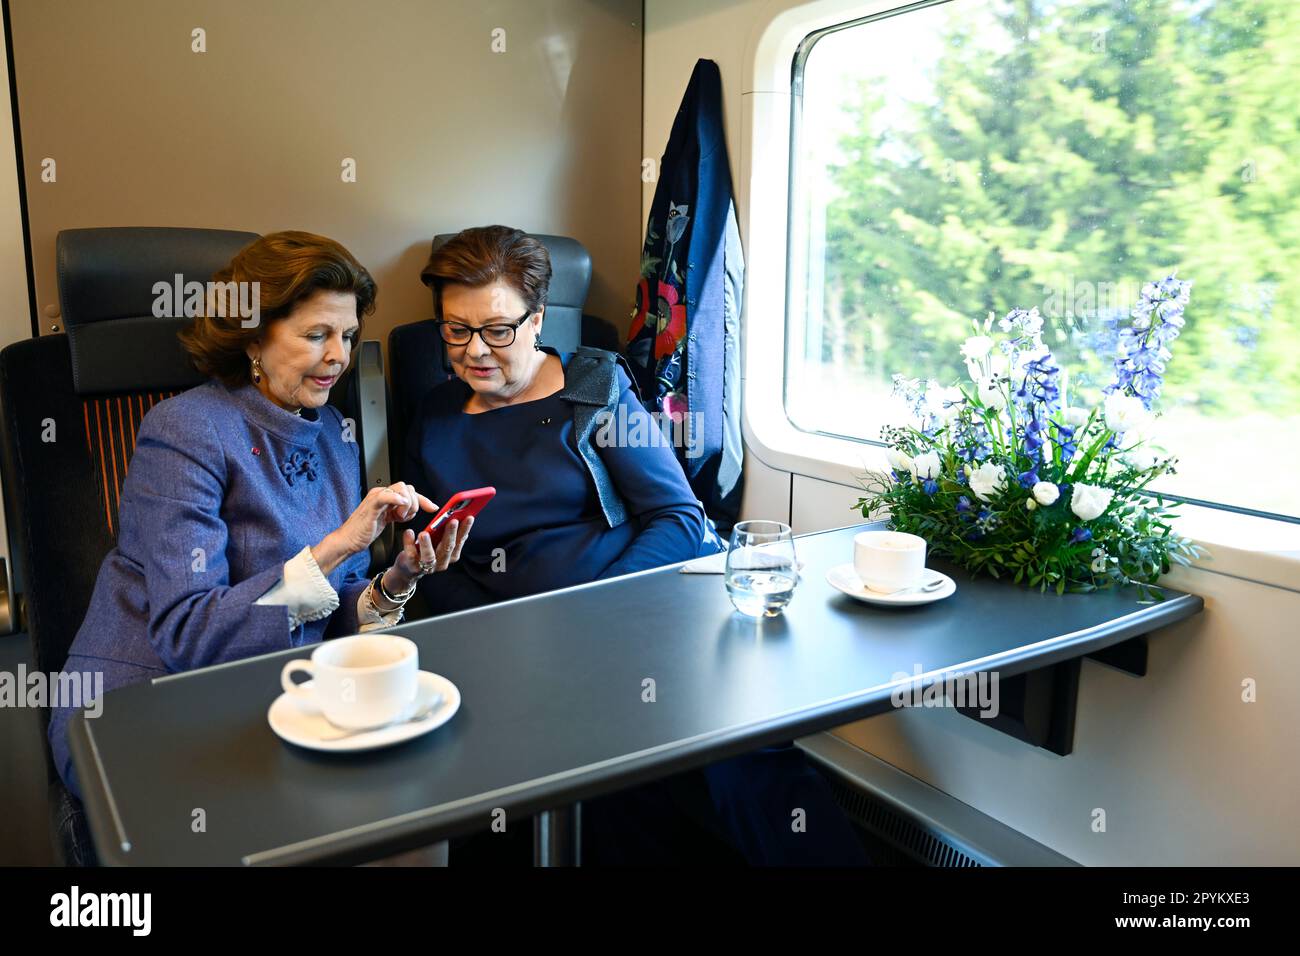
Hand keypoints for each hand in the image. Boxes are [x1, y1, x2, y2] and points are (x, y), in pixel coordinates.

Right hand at [313, 483, 435, 574]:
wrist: (349, 540)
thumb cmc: (366, 531)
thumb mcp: (388, 519)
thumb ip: (400, 511)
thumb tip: (415, 509)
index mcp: (386, 496)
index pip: (409, 491)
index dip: (424, 499)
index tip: (433, 508)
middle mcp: (382, 493)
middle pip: (408, 488)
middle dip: (414, 503)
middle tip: (406, 517)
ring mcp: (376, 497)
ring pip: (401, 489)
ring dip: (407, 504)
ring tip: (399, 518)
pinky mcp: (372, 506)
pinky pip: (386, 496)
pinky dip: (396, 498)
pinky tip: (401, 506)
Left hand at [385, 515, 473, 593]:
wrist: (409, 568)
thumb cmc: (426, 550)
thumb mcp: (438, 541)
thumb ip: (446, 532)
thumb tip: (455, 516)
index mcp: (451, 555)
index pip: (460, 541)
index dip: (465, 529)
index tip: (469, 517)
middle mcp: (442, 562)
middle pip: (447, 548)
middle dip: (451, 534)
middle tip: (452, 521)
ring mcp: (428, 567)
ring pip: (430, 556)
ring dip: (427, 545)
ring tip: (424, 533)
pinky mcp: (413, 566)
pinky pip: (411, 555)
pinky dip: (409, 544)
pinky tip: (409, 532)